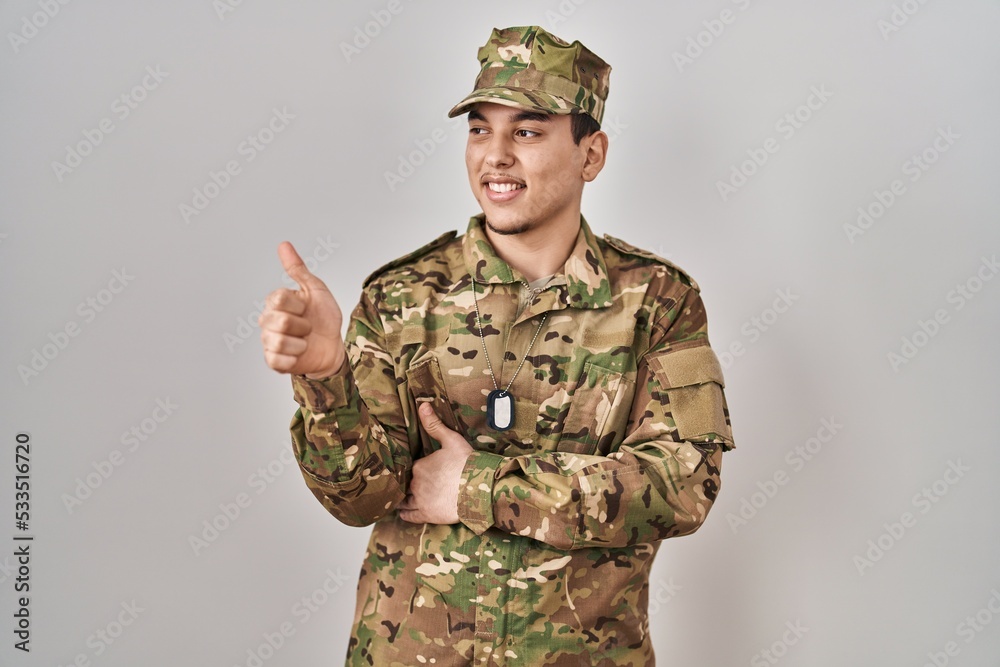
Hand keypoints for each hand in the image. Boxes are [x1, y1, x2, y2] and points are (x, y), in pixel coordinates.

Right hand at [259, 242, 345, 377]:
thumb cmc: (324, 317)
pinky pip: (278, 360)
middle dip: (302, 325)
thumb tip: (284, 245)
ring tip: (304, 341)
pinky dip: (294, 358)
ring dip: (301, 343)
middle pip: (279, 321)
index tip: (306, 308)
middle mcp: (267, 320)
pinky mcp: (272, 361)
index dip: (299, 305)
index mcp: (275, 302)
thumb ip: (297, 269)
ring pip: (279, 341)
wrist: (334, 345)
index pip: (278, 298)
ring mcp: (268, 341)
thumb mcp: (315, 290)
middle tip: (308, 327)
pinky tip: (299, 354)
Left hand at [398, 403, 473, 524]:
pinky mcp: (427, 514)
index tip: (419, 469)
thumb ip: (434, 424)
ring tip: (398, 499)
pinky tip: (401, 513)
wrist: (478, 488)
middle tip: (406, 484)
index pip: (412, 467)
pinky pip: (409, 516)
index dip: (415, 468)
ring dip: (401, 499)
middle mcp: (415, 483)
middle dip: (407, 483)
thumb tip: (422, 404)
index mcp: (419, 465)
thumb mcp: (451, 440)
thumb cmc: (466, 463)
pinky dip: (404, 514)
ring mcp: (420, 500)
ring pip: (404, 500)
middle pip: (407, 483)